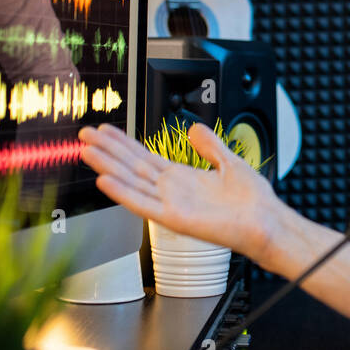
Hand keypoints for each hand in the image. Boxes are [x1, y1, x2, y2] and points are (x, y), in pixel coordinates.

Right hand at [78, 122, 279, 260]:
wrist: (265, 221)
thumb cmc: (252, 200)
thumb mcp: (229, 162)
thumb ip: (209, 146)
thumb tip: (194, 128)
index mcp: (182, 178)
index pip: (144, 157)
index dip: (123, 143)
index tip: (105, 131)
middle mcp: (172, 190)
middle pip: (131, 166)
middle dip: (107, 150)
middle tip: (85, 134)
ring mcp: (170, 204)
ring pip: (131, 182)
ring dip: (108, 166)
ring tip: (86, 151)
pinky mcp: (173, 219)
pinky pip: (142, 204)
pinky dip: (122, 193)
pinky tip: (104, 181)